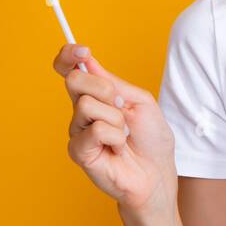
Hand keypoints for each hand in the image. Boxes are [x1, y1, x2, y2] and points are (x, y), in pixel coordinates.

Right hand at [52, 43, 176, 222]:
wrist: (157, 174)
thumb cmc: (151, 139)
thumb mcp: (140, 101)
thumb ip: (113, 82)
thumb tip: (87, 62)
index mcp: (96, 94)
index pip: (70, 69)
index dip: (69, 55)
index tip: (83, 51)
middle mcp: (82, 110)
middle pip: (74, 80)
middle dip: (103, 89)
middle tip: (121, 107)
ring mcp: (77, 131)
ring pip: (86, 105)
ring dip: (115, 118)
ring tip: (124, 135)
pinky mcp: (78, 151)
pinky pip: (94, 130)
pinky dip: (115, 137)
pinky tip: (118, 149)